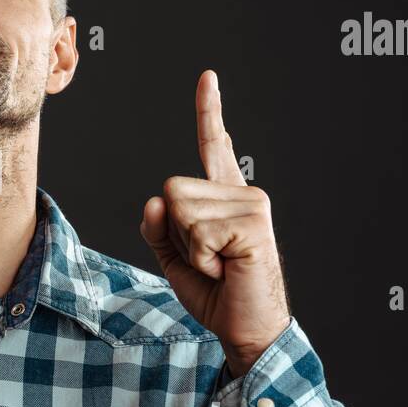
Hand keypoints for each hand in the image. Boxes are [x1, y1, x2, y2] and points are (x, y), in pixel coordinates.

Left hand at [139, 70, 289, 380]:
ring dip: (190, 248)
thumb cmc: (217, 294)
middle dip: (175, 232)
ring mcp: (251, 204)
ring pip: (180, 209)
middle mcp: (242, 193)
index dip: (209, 111)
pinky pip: (196, 230)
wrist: (246, 328)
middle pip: (172, 190)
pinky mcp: (253, 222)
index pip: (214, 146)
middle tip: (209, 259)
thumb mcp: (175, 258)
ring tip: (220, 264)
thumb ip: (159, 228)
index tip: (207, 77)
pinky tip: (227, 268)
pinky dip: (201, 257)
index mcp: (224, 197)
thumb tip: (153, 202)